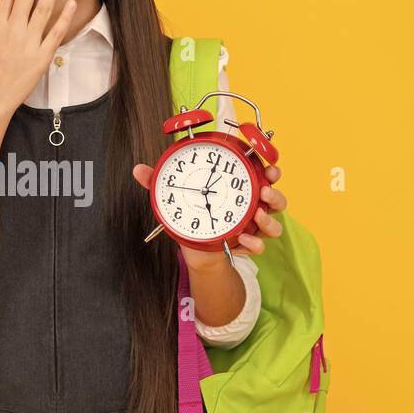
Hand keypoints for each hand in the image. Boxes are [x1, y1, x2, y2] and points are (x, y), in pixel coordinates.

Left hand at [131, 163, 287, 271]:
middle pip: (275, 196)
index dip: (270, 167)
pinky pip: (259, 246)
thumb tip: (138, 169)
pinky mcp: (246, 244)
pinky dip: (254, 244)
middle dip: (275, 193)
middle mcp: (250, 204)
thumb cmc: (189, 212)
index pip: (261, 173)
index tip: (269, 166)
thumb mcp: (175, 194)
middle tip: (265, 191)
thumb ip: (159, 182)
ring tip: (257, 216)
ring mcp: (252, 226)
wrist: (193, 246)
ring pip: (274, 222)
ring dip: (269, 219)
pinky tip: (244, 240)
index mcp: (239, 186)